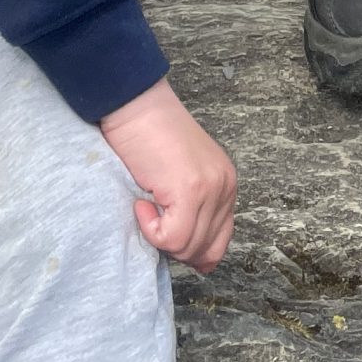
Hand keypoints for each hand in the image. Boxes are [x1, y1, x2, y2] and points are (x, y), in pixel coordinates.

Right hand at [99, 79, 236, 273]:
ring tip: (146, 203)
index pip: (220, 241)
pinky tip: (142, 201)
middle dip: (174, 245)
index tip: (167, 234)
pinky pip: (172, 237)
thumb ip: (192, 210)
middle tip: (153, 217)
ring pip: (187, 247)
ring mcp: (211, 188)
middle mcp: (225, 187)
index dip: (191, 249)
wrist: (135, 104)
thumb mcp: (179, 176)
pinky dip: (150, 229)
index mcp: (226, 184)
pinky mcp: (191, 190)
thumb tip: (193, 257)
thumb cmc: (148, 135)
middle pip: (205, 250)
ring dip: (159, 235)